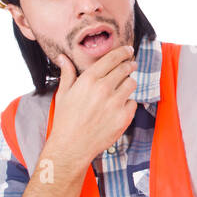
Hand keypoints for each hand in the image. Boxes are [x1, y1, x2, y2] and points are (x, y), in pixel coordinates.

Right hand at [46, 44, 137, 164]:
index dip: (122, 52)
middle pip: (125, 69)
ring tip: (122, 88)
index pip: (112, 58)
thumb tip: (63, 58)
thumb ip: (67, 74)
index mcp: (89, 80)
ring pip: (132, 83)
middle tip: (130, 66)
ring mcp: (115, 103)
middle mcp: (104, 89)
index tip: (127, 51)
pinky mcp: (124, 117)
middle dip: (129, 65)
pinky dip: (128, 103)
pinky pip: (133, 103)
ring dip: (129, 83)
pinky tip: (119, 107)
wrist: (71, 146)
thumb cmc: (65, 121)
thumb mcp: (63, 94)